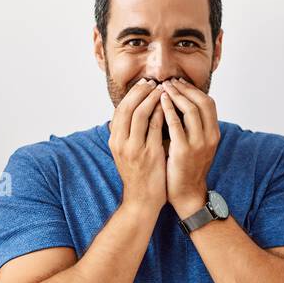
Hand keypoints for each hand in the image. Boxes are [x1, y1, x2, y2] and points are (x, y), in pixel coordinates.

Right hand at [109, 79, 166, 213]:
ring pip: (140, 114)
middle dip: (141, 92)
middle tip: (154, 82)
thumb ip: (127, 133)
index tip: (144, 85)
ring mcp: (134, 148)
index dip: (132, 94)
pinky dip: (161, 113)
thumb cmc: (138, 175)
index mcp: (114, 140)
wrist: (141, 200)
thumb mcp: (126, 153)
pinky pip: (155, 127)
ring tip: (163, 90)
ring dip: (152, 99)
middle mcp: (120, 143)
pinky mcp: (149, 154)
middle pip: (127, 107)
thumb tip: (131, 112)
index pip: (120, 109)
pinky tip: (169, 106)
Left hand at [160, 77, 219, 217]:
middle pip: (202, 102)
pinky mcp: (184, 151)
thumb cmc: (187, 168)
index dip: (194, 90)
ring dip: (177, 95)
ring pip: (191, 110)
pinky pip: (176, 125)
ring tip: (163, 88)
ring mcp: (198, 144)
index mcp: (214, 134)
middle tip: (169, 81)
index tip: (179, 83)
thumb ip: (193, 127)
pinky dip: (168, 110)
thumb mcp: (196, 145)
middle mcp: (210, 137)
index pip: (208, 103)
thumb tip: (180, 104)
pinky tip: (160, 103)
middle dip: (185, 89)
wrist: (187, 194)